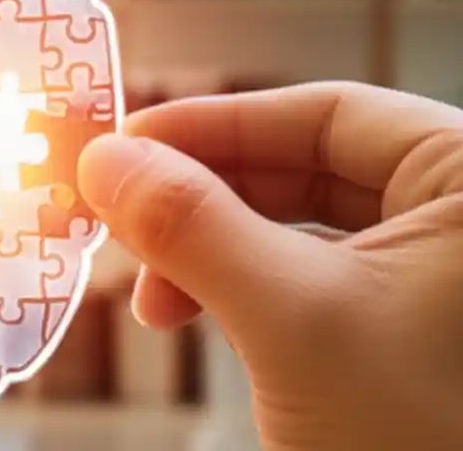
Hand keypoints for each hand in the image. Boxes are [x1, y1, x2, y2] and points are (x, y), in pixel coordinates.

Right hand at [78, 82, 462, 450]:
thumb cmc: (421, 438)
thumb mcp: (293, 320)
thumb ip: (193, 225)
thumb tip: (105, 157)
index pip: (328, 114)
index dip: (217, 124)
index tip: (125, 145)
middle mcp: (462, 222)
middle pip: (306, 169)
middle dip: (203, 200)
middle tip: (121, 221)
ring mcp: (437, 282)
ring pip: (299, 229)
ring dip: (211, 253)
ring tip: (155, 301)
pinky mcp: (404, 334)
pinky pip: (306, 281)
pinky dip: (240, 292)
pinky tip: (196, 318)